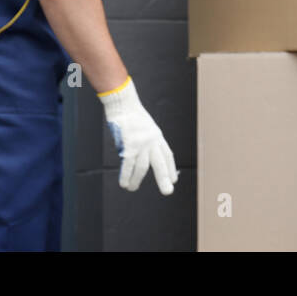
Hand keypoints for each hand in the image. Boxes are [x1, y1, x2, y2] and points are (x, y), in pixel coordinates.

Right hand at [99, 77, 178, 193]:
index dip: (170, 168)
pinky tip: (124, 183)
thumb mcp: (145, 127)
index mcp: (157, 136)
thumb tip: (138, 160)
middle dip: (164, 178)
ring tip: (132, 188)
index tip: (173, 179)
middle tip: (168, 191)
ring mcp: (141, 144)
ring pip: (142, 167)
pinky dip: (125, 175)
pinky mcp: (129, 146)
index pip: (167, 155)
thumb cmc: (131, 114)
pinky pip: (128, 165)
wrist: (123, 103)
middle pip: (160, 163)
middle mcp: (152, 141)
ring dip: (136, 180)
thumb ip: (146, 142)